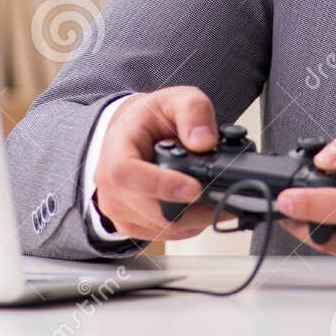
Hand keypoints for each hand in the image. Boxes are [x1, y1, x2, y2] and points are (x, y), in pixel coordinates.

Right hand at [92, 86, 219, 241]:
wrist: (135, 133)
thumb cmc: (151, 119)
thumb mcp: (176, 99)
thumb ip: (193, 111)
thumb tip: (203, 141)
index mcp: (116, 148)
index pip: (126, 172)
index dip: (160, 184)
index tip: (194, 188)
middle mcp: (109, 183)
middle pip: (151, 209)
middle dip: (194, 207)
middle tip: (226, 196)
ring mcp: (117, 208)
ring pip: (162, 227)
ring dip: (195, 217)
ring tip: (216, 196)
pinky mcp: (130, 225)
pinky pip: (164, 236)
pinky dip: (189, 225)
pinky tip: (200, 206)